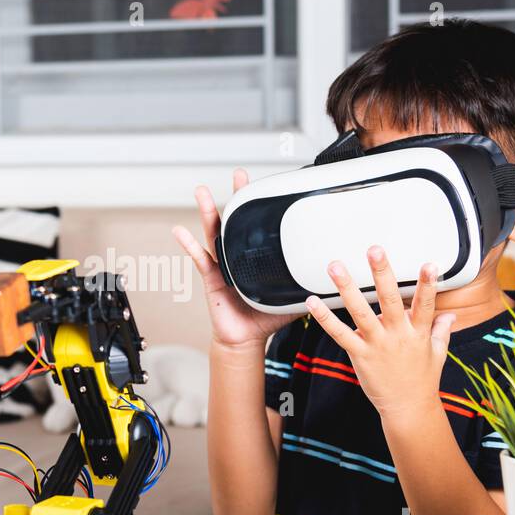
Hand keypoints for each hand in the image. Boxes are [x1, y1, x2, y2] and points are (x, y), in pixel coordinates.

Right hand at [173, 169, 300, 350]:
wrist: (246, 339)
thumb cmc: (264, 319)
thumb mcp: (292, 300)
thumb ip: (309, 289)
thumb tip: (334, 283)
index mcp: (256, 259)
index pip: (260, 227)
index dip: (262, 207)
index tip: (267, 186)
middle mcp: (238, 258)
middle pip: (237, 221)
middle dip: (237, 197)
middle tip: (240, 176)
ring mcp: (223, 266)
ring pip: (214, 233)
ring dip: (207, 212)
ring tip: (201, 192)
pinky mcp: (212, 279)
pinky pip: (200, 259)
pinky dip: (189, 245)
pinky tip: (180, 232)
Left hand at [304, 247, 455, 419]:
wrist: (408, 408)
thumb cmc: (422, 379)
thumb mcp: (438, 353)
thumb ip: (440, 330)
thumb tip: (451, 315)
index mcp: (418, 332)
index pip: (425, 304)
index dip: (428, 285)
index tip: (430, 264)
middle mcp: (397, 335)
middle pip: (390, 300)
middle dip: (382, 273)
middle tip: (375, 250)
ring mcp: (377, 344)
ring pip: (360, 312)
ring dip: (346, 288)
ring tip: (335, 266)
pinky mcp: (359, 354)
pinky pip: (339, 334)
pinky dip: (324, 318)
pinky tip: (312, 301)